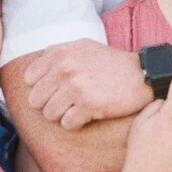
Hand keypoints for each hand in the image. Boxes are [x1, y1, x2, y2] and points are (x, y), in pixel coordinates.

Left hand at [25, 39, 152, 128]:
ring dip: (64, 115)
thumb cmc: (112, 63)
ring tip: (80, 107)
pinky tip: (89, 114)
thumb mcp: (84, 46)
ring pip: (49, 114)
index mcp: (60, 53)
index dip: (42, 87)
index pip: (29, 79)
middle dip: (50, 103)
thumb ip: (57, 54)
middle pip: (36, 100)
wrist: (143, 74)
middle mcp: (65, 68)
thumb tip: (33, 70)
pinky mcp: (88, 105)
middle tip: (69, 102)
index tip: (57, 89)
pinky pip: (67, 124)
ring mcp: (76, 87)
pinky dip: (78, 123)